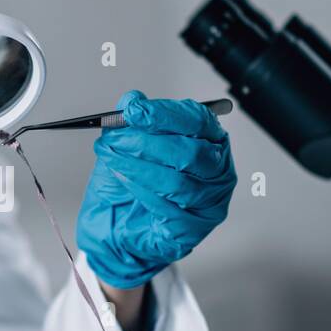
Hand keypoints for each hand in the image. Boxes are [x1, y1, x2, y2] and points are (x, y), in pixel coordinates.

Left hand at [76, 90, 235, 289]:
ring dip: (138, 168)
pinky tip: (123, 182)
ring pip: (178, 182)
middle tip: (116, 139)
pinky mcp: (195, 228)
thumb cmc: (128, 189)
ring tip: (113, 161)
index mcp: (208, 140)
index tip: (133, 111)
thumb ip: (130, 122)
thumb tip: (132, 99)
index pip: (196, 120)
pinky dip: (141, 192)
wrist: (116, 231)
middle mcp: (217, 170)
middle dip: (148, 143)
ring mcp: (210, 201)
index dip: (164, 113)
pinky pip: (168, 209)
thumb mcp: (122, 148)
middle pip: (192, 152)